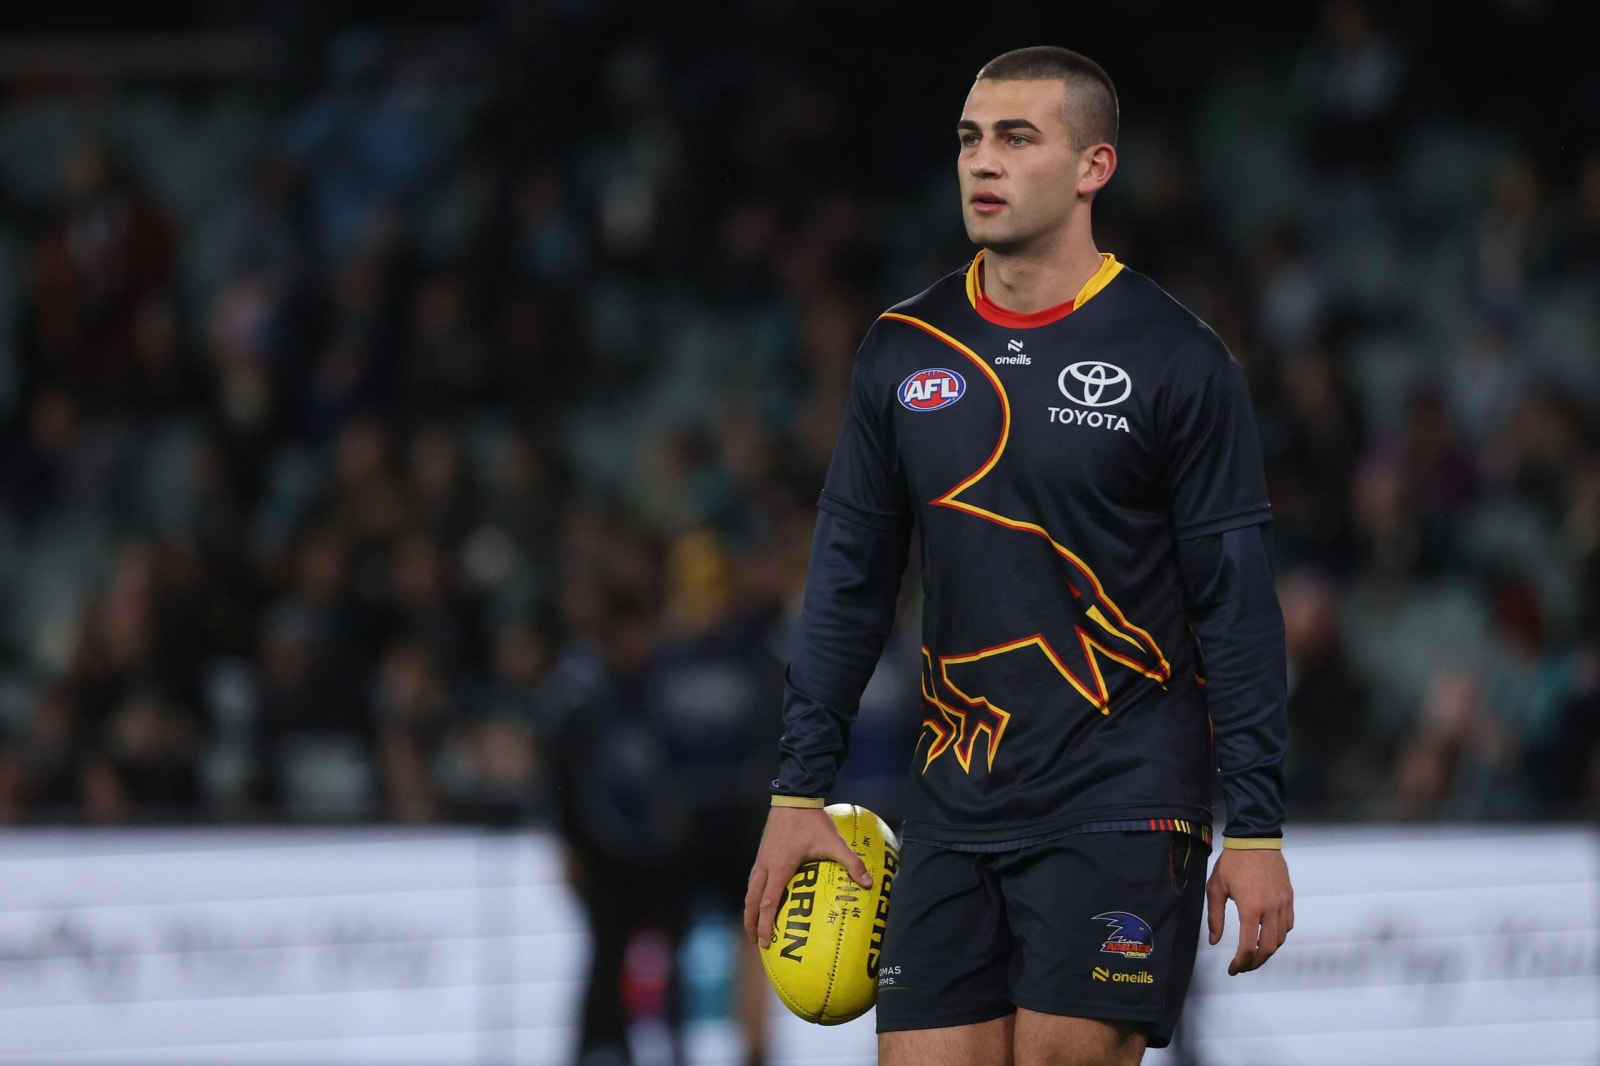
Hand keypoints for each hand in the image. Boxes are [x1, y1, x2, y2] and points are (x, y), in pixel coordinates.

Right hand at [743, 806, 872, 948]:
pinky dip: (754, 894)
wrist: (794, 797)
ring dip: (750, 909)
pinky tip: (760, 898)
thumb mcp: (833, 842)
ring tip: (754, 924)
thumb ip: (851, 863)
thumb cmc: (812, 821)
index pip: (768, 903)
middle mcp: (765, 866)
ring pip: (750, 890)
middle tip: (756, 942)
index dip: (765, 925)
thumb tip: (868, 883)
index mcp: (779, 868)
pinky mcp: (762, 852)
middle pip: (752, 901)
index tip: (764, 942)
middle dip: (751, 923)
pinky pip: (754, 879)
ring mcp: (761, 859)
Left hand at [1206, 847, 1293, 975]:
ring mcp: (1283, 904)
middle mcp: (1271, 909)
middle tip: (1243, 966)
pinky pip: (1288, 925)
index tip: (1233, 969)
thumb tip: (1215, 940)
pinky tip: (1267, 936)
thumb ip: (1216, 917)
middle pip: (1268, 948)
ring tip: (1254, 954)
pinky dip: (1279, 936)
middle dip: (1255, 962)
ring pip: (1281, 938)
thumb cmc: (1233, 862)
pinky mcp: (1289, 898)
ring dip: (1268, 951)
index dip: (1241, 963)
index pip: (1248, 947)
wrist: (1255, 839)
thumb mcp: (1216, 887)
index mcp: (1251, 908)